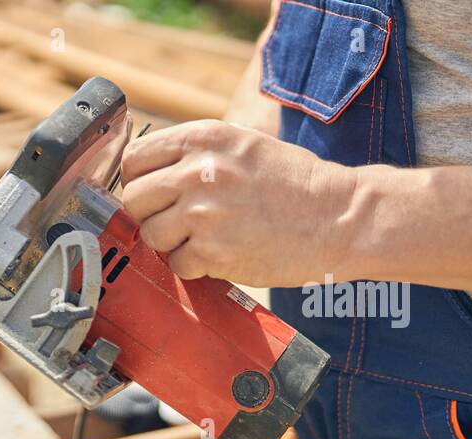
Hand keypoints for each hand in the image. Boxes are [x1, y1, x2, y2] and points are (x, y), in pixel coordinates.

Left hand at [119, 120, 356, 286]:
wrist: (337, 216)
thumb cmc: (290, 183)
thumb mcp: (240, 146)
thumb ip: (192, 155)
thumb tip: (145, 175)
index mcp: (203, 138)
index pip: (134, 159)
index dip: (139, 180)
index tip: (154, 193)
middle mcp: (198, 171)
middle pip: (134, 199)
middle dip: (150, 213)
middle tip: (178, 220)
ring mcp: (203, 212)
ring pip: (151, 234)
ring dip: (171, 242)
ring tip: (206, 236)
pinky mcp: (212, 251)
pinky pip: (177, 264)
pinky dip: (195, 266)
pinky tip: (222, 252)